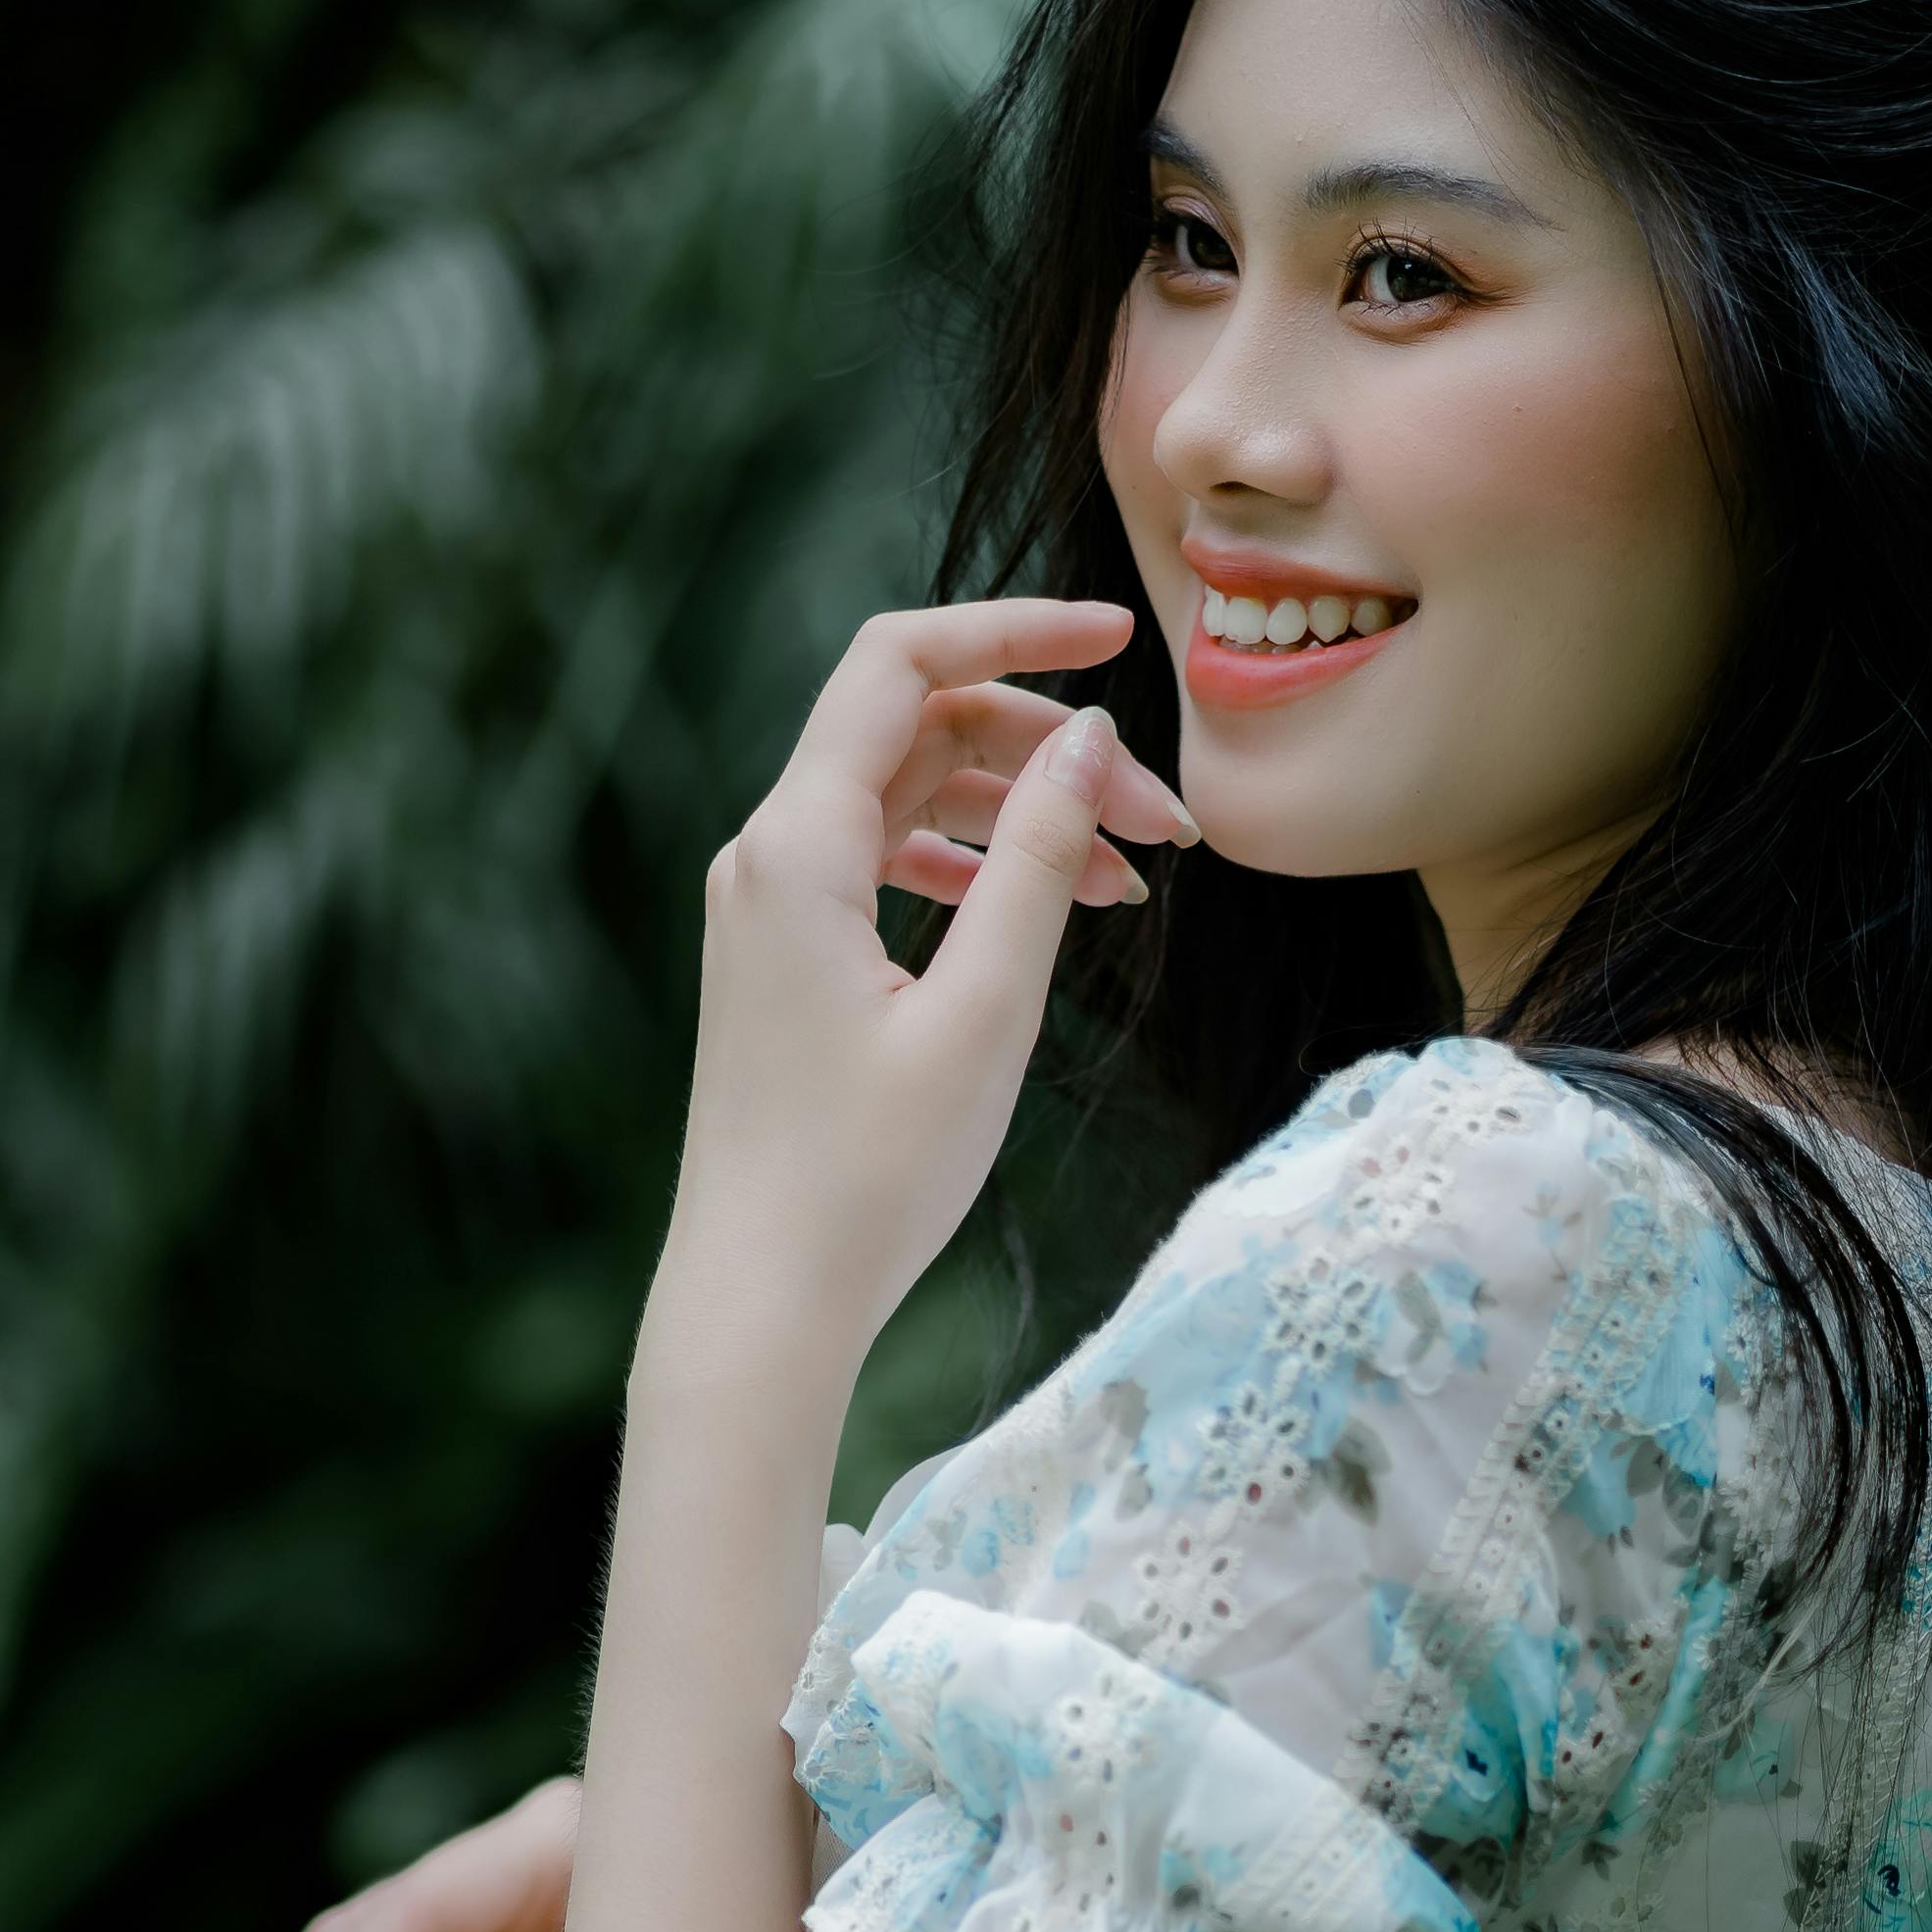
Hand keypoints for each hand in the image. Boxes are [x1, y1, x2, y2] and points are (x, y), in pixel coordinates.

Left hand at [654, 598, 1189, 1371]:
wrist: (762, 1303)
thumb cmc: (867, 1176)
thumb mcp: (985, 1010)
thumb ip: (1042, 861)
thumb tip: (1088, 734)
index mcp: (797, 845)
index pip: (902, 661)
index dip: (1015, 628)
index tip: (1122, 637)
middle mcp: (767, 855)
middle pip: (920, 729)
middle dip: (1049, 751)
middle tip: (1169, 825)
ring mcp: (771, 907)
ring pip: (912, 800)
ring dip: (1025, 816)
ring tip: (1135, 880)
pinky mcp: (787, 959)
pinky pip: (888, 865)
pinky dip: (977, 870)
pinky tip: (1057, 912)